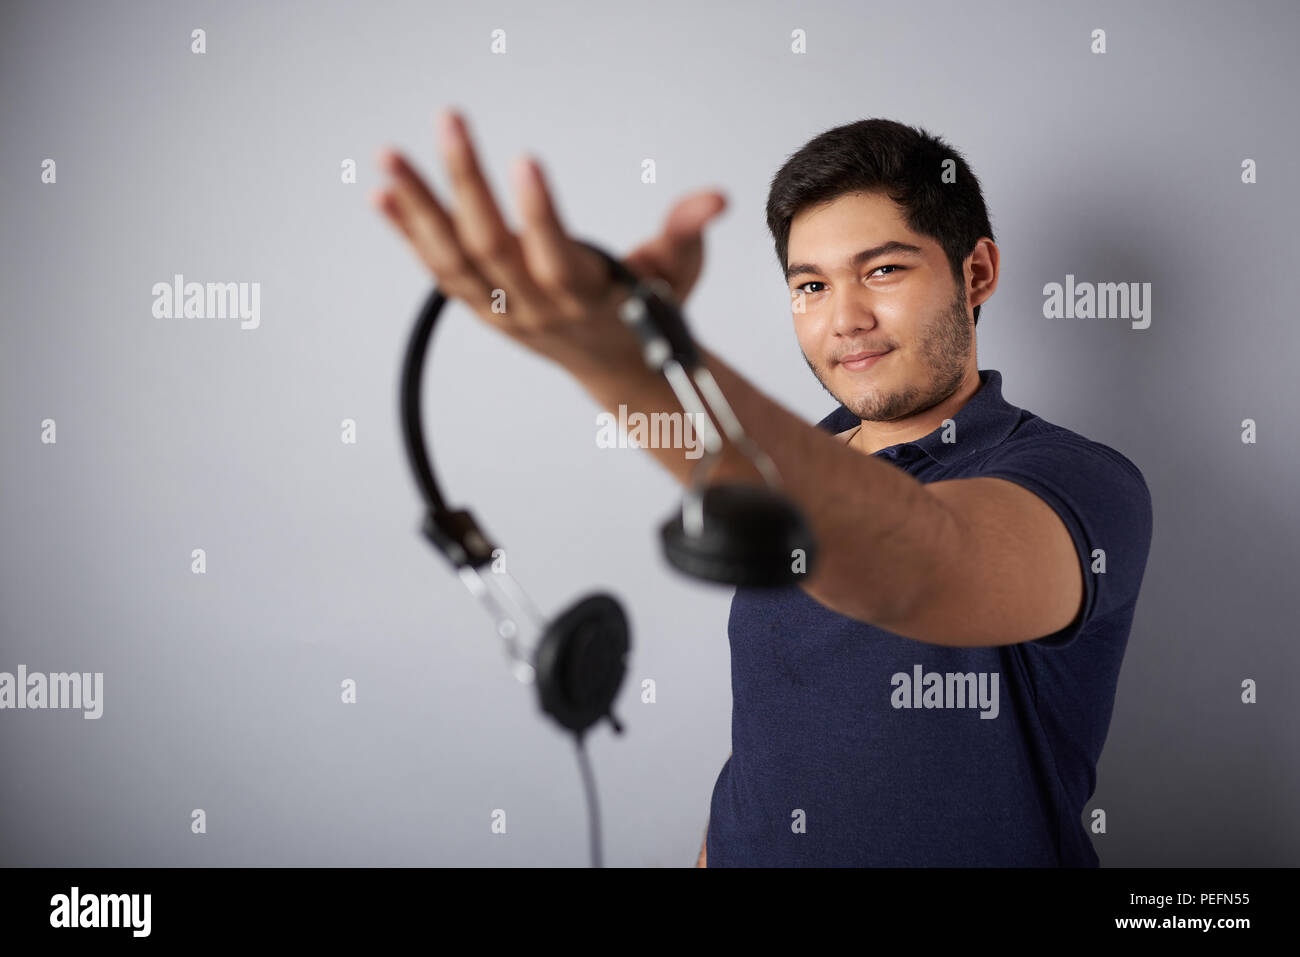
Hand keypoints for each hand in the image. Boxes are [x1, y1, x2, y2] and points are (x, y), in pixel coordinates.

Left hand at [371, 108, 726, 377]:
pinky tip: (384, 192)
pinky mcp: (481, 307)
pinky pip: (438, 269)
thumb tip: (716, 198)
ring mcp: (503, 310)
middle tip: (449, 122)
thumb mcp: (677, 273)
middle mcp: (537, 307)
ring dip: (419, 207)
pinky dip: (408, 233)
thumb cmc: (646, 312)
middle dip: (466, 184)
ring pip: (453, 260)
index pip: (558, 259)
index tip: (527, 160)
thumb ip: (687, 232)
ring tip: (389, 156)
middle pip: (492, 247)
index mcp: (587, 299)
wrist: (618, 367)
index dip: (540, 215)